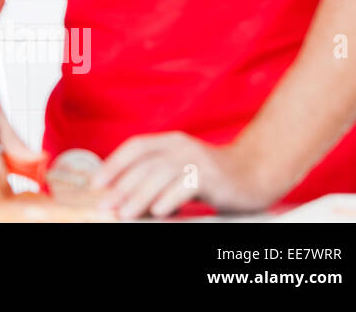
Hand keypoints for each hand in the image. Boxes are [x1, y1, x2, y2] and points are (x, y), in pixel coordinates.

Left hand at [95, 132, 276, 218]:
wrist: (259, 172)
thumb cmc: (216, 176)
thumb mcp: (182, 170)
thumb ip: (158, 177)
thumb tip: (124, 197)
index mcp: (170, 141)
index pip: (135, 147)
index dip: (113, 163)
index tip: (96, 183)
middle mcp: (182, 146)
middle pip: (144, 165)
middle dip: (121, 186)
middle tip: (106, 205)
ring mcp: (198, 159)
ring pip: (160, 175)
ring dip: (139, 196)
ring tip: (125, 213)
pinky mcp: (213, 176)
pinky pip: (185, 186)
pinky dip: (169, 199)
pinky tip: (158, 212)